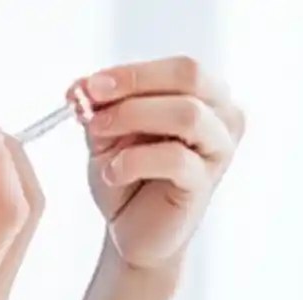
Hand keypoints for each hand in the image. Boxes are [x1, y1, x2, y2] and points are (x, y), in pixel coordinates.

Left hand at [80, 56, 244, 269]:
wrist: (130, 230)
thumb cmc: (126, 176)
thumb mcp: (106, 133)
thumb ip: (99, 106)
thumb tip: (80, 86)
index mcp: (205, 95)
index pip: (177, 66)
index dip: (131, 72)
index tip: (88, 85)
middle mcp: (222, 116)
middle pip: (189, 76)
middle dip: (133, 85)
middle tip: (92, 102)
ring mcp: (218, 149)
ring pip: (187, 113)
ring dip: (132, 118)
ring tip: (99, 141)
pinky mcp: (204, 182)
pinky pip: (174, 159)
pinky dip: (134, 161)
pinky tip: (112, 173)